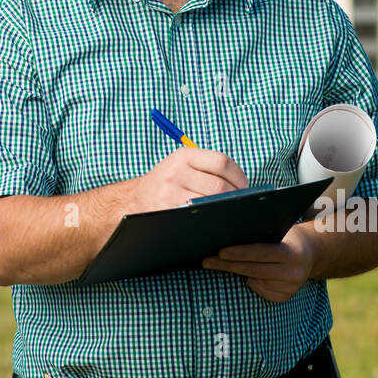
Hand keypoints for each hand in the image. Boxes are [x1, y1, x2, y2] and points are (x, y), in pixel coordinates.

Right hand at [128, 146, 248, 213]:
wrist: (131, 201)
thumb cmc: (165, 184)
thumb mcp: (180, 165)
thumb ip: (207, 168)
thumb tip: (243, 184)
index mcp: (183, 155)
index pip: (221, 161)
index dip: (239, 176)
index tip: (245, 187)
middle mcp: (175, 172)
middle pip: (219, 185)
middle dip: (235, 197)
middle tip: (240, 204)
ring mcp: (170, 193)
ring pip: (210, 203)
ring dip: (225, 210)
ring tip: (230, 213)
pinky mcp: (167, 212)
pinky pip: (197, 216)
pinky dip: (210, 219)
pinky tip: (214, 221)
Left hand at [201, 222, 316, 302]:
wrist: (310, 255)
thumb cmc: (286, 238)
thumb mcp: (280, 232)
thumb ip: (262, 235)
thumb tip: (228, 233)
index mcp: (292, 253)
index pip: (261, 253)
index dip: (240, 253)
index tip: (220, 252)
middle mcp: (293, 273)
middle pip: (252, 270)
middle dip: (227, 265)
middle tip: (206, 261)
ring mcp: (290, 288)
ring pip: (253, 281)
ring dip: (237, 272)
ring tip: (222, 263)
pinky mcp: (284, 297)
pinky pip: (259, 289)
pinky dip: (252, 281)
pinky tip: (254, 274)